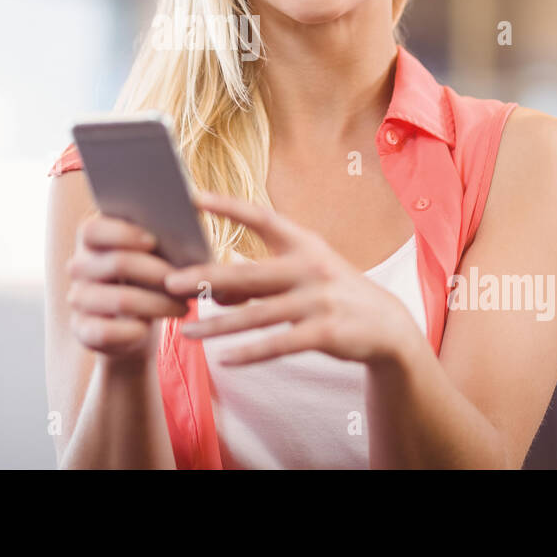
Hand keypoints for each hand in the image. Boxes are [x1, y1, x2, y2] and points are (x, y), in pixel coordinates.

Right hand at [66, 214, 188, 361]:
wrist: (133, 326)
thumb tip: (188, 223)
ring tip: (183, 306)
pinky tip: (150, 329)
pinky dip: (134, 330)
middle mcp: (79, 266)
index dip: (123, 233)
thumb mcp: (152, 255)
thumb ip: (161, 237)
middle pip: (117, 263)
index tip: (154, 241)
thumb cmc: (149, 277)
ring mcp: (78, 299)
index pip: (93, 230)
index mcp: (92, 238)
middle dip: (157, 272)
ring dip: (158, 304)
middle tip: (186, 280)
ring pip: (120, 300)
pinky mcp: (82, 329)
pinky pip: (106, 331)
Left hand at [162, 191, 422, 366]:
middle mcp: (310, 267)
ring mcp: (318, 301)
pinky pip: (278, 345)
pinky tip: (224, 359)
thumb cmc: (332, 292)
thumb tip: (213, 288)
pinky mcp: (325, 333)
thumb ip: (261, 276)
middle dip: (206, 277)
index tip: (193, 196)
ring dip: (217, 325)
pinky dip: (250, 353)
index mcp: (304, 243)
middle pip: (249, 273)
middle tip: (169, 281)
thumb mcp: (304, 271)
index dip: (228, 206)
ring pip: (257, 314)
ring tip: (185, 331)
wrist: (387, 326)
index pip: (262, 217)